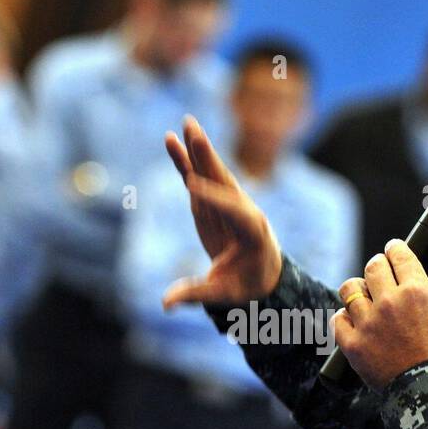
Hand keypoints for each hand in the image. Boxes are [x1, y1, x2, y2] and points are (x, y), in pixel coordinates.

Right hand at [161, 115, 282, 308]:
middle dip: (210, 159)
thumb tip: (166, 304)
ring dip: (198, 149)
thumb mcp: (224, 294)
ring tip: (186, 124)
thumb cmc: (246, 286)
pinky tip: (171, 139)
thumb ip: (196, 294)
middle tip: (197, 134)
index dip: (214, 199)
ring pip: (211, 173)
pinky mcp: (213, 200)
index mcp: (253, 233)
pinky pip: (198, 177)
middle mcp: (243, 210)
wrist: (262, 275)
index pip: (235, 212)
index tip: (192, 185)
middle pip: (225, 182)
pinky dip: (185, 160)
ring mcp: (227, 202)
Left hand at [334, 239, 427, 390]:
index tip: (393, 250)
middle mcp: (390, 302)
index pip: (400, 255)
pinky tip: (352, 321)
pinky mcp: (353, 344)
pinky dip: (344, 318)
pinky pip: (338, 319)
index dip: (395, 249)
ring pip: (349, 289)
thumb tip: (427, 281)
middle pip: (373, 267)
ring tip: (363, 297)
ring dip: (357, 290)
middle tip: (380, 273)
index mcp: (418, 291)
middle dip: (377, 266)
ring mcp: (369, 323)